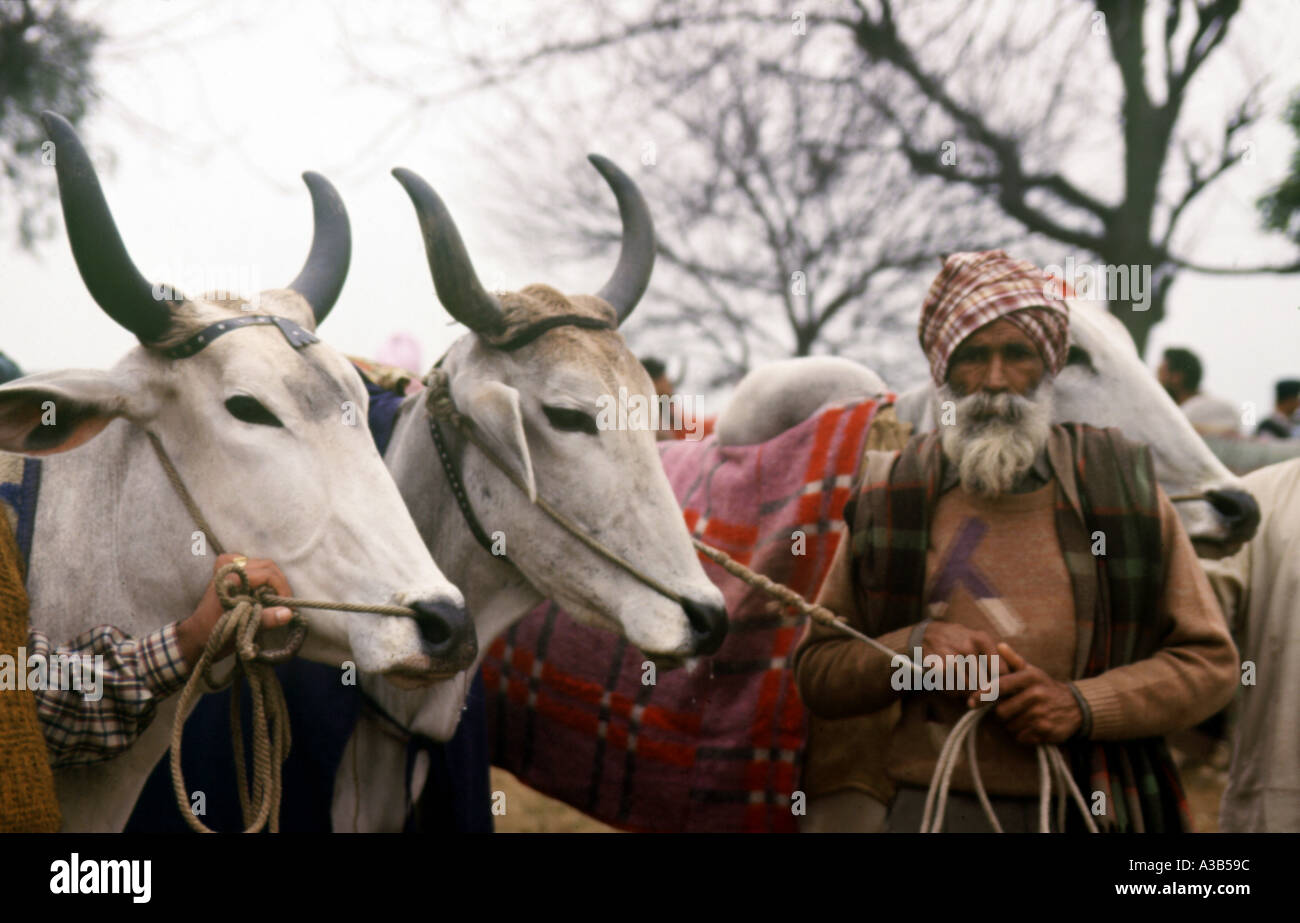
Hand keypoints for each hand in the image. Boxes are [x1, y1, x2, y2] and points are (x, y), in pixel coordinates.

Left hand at [175, 554, 293, 666]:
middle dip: (280, 585)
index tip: (289, 607)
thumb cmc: (216, 632)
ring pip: (263, 565)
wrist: (196, 634)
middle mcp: (229, 567)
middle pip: (268, 566)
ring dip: (273, 581)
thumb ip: (265, 619)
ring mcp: (227, 566)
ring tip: (276, 599)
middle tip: (285, 603)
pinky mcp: (228, 569)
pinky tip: (262, 590)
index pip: (268, 574)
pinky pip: (253, 565)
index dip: (282, 590)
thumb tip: (289, 613)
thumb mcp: (241, 628)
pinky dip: (263, 576)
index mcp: (231, 578)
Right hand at [914, 621, 1003, 700]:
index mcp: (982, 639)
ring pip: (968, 687)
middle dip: (983, 691)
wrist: (924, 635)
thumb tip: (1013, 681)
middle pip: (985, 682)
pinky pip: (951, 688)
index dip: (1001, 684)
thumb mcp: (978, 639)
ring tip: (963, 688)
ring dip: (966, 692)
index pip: (1001, 671)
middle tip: (980, 693)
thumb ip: (997, 656)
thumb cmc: (958, 641)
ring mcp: (951, 655)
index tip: (998, 690)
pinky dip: (952, 691)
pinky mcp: (936, 666)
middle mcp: (967, 646)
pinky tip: (950, 685)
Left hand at [983, 642, 1081, 743]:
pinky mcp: (1046, 731)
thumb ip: (1014, 660)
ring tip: (1025, 716)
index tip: (972, 702)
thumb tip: (999, 645)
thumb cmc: (1045, 687)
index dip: (984, 694)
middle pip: (1001, 711)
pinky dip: (1023, 735)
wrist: (1076, 707)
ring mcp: (1041, 713)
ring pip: (1010, 726)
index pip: (1001, 686)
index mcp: (1030, 677)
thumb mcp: (1032, 671)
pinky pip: (1021, 737)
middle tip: (1013, 708)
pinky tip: (1033, 727)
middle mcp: (1036, 694)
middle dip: (1002, 713)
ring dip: (1013, 724)